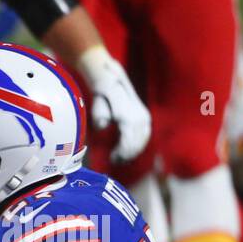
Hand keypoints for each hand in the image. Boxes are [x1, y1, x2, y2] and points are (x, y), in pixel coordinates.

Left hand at [79, 47, 150, 163]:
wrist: (112, 80)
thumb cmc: (101, 94)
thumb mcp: (97, 103)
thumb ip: (99, 114)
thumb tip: (102, 126)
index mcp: (129, 115)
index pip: (130, 141)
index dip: (122, 153)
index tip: (112, 159)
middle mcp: (140, 117)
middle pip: (137, 143)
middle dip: (127, 155)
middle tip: (115, 160)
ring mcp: (144, 117)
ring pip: (143, 141)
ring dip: (133, 151)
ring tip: (120, 157)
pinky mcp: (145, 118)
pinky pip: (145, 136)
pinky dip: (137, 145)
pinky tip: (127, 150)